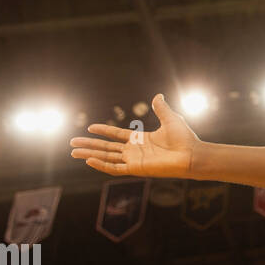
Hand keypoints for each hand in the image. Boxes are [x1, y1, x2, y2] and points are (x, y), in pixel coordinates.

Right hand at [69, 93, 200, 177]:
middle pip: (106, 147)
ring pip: (106, 157)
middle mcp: (135, 150)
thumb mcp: (170, 119)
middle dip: (90, 145)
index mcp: (141, 139)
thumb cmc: (184, 138)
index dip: (103, 131)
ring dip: (90, 154)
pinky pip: (114, 168)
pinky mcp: (136, 169)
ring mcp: (134, 160)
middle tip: (72, 143)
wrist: (192, 154)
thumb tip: (158, 95)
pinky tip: (89, 161)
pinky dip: (101, 165)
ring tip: (73, 152)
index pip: (116, 135)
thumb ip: (161, 108)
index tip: (89, 127)